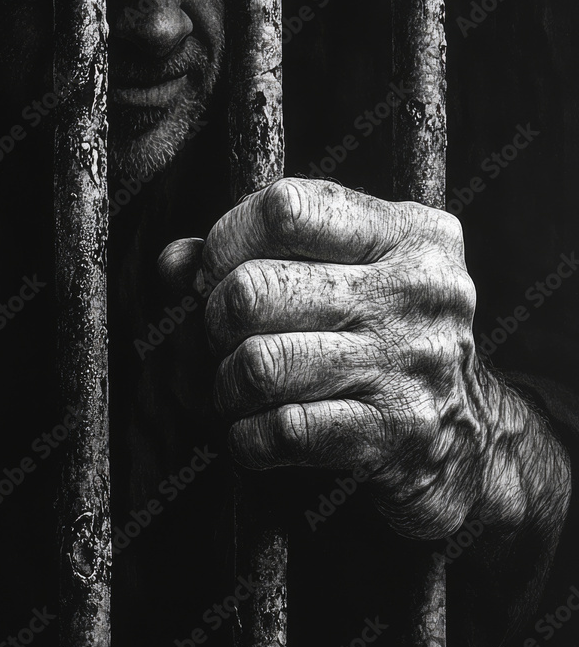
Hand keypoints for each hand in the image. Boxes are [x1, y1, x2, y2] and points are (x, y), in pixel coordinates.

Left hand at [161, 178, 567, 540]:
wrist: (473, 437)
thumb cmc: (381, 338)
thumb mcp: (342, 272)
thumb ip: (252, 254)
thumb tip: (173, 264)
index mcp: (405, 231)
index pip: (285, 209)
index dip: (226, 240)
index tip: (218, 272)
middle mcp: (415, 289)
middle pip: (253, 291)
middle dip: (213, 322)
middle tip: (222, 338)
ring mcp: (409, 363)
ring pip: (257, 365)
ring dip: (224, 386)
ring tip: (236, 388)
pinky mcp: (395, 434)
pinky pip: (281, 431)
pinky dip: (247, 437)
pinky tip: (257, 431)